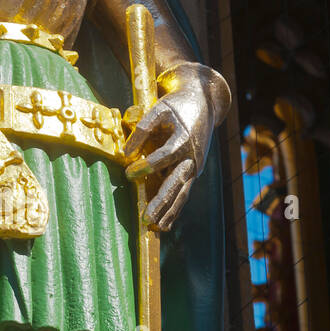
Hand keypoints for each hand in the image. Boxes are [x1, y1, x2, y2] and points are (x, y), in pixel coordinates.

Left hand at [123, 78, 212, 231]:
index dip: (146, 165)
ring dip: (169, 212)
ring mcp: (195, 166)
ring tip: (156, 227)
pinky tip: (165, 224)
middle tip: (147, 217)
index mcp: (184, 139)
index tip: (128, 172)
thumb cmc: (177, 105)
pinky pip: (184, 193)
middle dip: (161, 201)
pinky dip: (175, 209)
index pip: (164, 156)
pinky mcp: (194, 172)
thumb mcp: (160, 109)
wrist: (203, 103)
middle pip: (176, 182)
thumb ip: (143, 128)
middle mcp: (192, 156)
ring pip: (182, 193)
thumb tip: (126, 152)